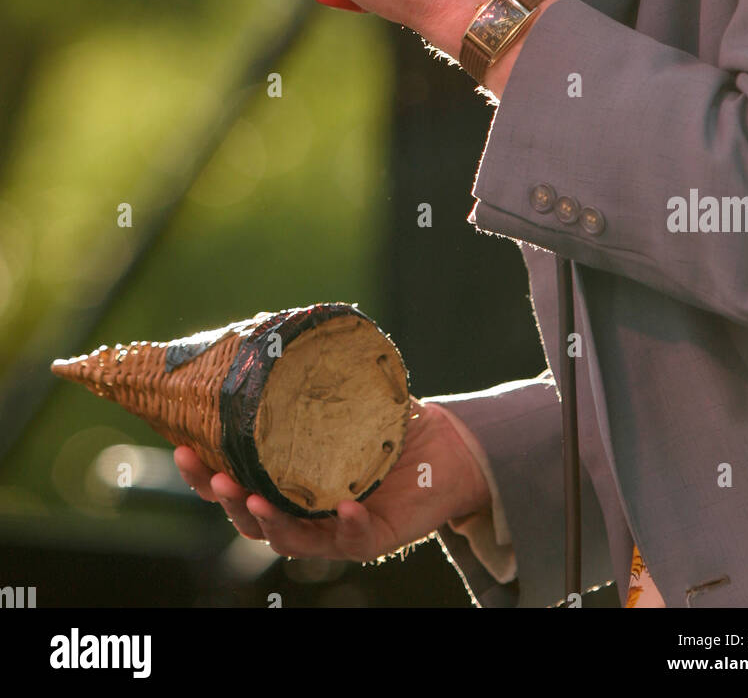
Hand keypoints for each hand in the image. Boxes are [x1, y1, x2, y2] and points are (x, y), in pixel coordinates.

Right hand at [174, 397, 489, 561]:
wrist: (446, 448)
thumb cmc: (387, 424)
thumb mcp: (344, 395)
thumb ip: (311, 374)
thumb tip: (276, 328)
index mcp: (285, 480)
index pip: (234, 481)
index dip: (203, 473)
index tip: (179, 446)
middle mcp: (302, 510)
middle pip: (249, 518)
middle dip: (225, 499)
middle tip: (215, 474)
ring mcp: (334, 529)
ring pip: (289, 539)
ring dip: (267, 522)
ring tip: (255, 497)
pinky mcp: (371, 538)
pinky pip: (352, 541)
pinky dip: (345, 527)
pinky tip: (343, 508)